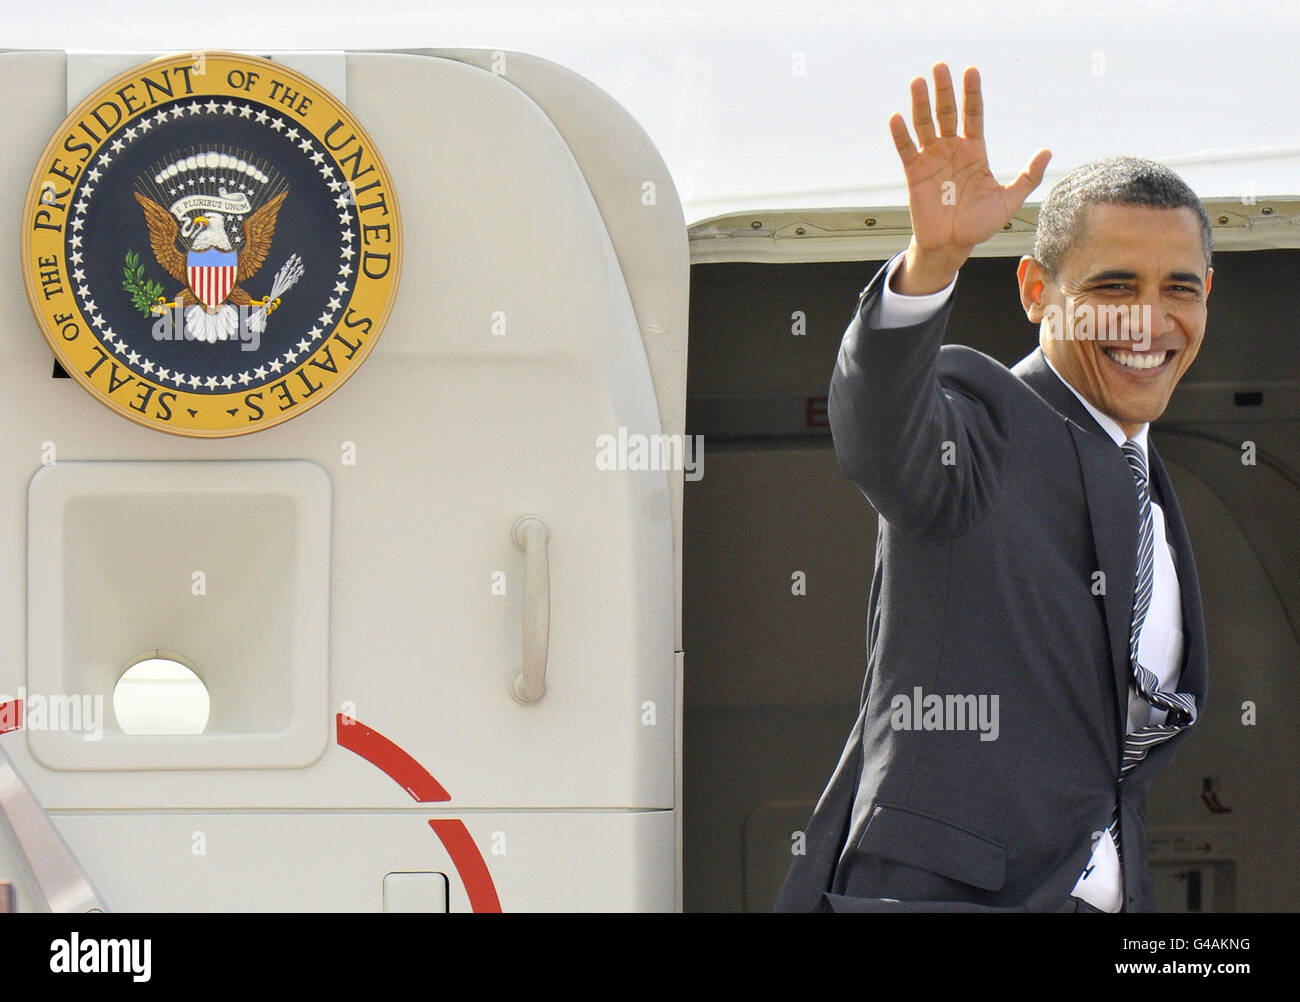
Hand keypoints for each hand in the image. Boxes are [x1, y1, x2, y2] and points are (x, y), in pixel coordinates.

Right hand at [889, 63, 1050, 293]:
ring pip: (925, 125)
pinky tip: (896, 117)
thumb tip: (1047, 151)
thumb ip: (1028, 176)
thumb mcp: (1009, 200)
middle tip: (940, 67)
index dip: (972, 94)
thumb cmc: (980, 224)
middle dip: (944, 90)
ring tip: (918, 82)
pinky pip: (906, 149)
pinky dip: (900, 134)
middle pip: (947, 113)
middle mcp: (952, 149)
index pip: (973, 114)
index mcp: (975, 151)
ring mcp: (932, 159)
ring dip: (920, 104)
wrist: (952, 245)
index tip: (971, 71)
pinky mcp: (914, 173)